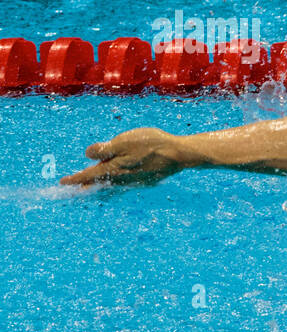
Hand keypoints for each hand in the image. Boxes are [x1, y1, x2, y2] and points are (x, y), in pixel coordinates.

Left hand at [60, 127, 187, 187]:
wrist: (179, 154)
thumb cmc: (151, 144)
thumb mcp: (124, 141)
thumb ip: (104, 149)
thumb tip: (88, 155)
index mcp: (114, 169)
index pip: (89, 175)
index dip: (75, 178)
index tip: (63, 183)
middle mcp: (122, 179)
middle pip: (100, 184)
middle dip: (88, 186)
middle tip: (77, 189)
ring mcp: (135, 181)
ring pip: (113, 185)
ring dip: (102, 187)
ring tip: (94, 187)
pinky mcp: (146, 180)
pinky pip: (126, 184)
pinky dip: (117, 185)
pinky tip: (120, 182)